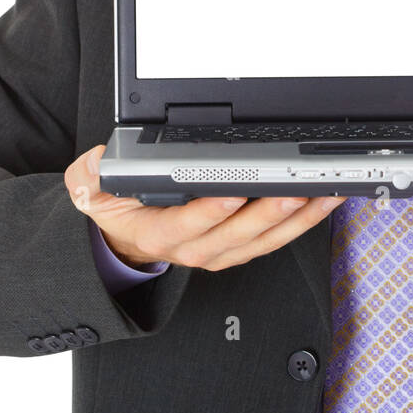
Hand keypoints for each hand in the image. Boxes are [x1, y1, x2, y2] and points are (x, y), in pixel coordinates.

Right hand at [63, 145, 344, 270]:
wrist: (127, 240)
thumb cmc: (119, 211)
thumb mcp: (90, 192)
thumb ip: (89, 178)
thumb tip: (97, 161)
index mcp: (160, 234)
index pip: (187, 225)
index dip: (210, 211)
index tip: (230, 192)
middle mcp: (196, 249)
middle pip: (237, 234)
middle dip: (267, 213)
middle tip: (291, 189)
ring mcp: (222, 251)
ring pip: (265, 240)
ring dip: (298, 218)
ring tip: (321, 193)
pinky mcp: (242, 247)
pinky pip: (277, 238)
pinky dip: (303, 221)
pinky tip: (323, 199)